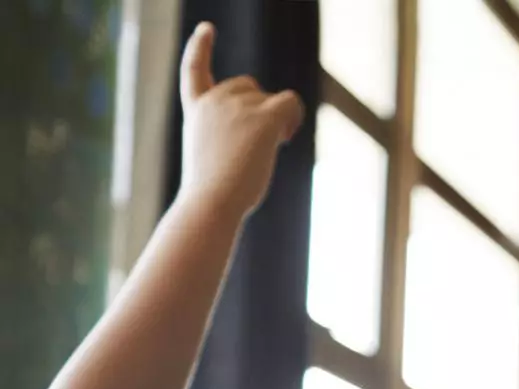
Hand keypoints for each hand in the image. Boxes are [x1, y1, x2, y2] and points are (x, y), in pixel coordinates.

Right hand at [176, 24, 304, 219]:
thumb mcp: (212, 158)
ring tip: (275, 143)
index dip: (200, 46)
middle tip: (267, 140)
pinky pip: (291, 102)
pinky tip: (285, 137)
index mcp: (196, 109)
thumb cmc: (212, 194)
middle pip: (247, 85)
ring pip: (271, 97)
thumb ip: (229, 138)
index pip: (194, 70)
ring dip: (278, 117)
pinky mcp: (263, 117)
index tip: (207, 29)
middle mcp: (215, 100)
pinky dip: (294, 116)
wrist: (211, 200)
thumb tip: (268, 135)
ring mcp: (238, 105)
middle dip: (260, 107)